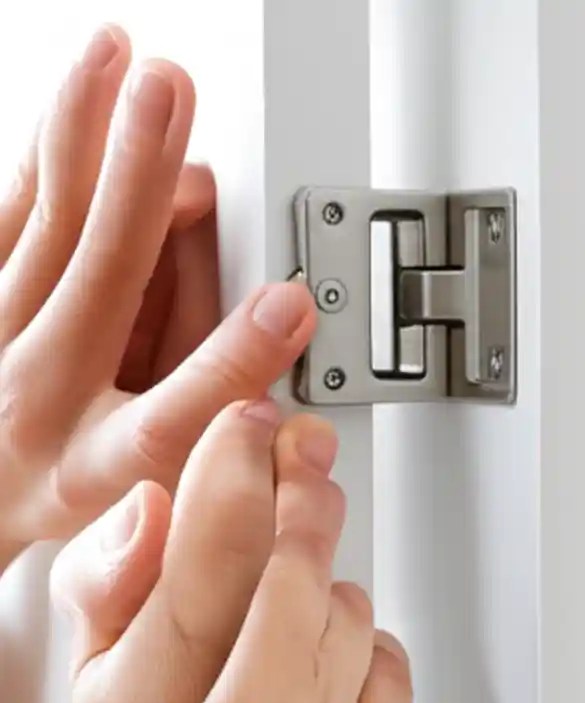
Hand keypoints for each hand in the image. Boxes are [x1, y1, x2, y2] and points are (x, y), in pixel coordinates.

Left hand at [0, 26, 315, 565]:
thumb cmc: (70, 489)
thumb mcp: (152, 484)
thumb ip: (211, 398)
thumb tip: (265, 315)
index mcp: (93, 464)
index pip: (171, 416)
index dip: (234, 359)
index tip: (288, 307)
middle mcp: (33, 396)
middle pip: (96, 273)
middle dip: (140, 175)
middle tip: (169, 98)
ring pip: (39, 222)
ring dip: (82, 132)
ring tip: (116, 63)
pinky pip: (1, 216)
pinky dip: (40, 152)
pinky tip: (65, 105)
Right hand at [51, 402, 411, 702]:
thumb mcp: (92, 668)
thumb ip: (109, 586)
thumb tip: (150, 510)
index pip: (198, 566)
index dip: (231, 474)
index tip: (248, 423)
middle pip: (288, 590)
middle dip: (302, 500)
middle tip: (303, 449)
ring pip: (347, 632)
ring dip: (333, 579)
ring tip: (301, 562)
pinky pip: (388, 686)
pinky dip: (373, 645)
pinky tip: (338, 637)